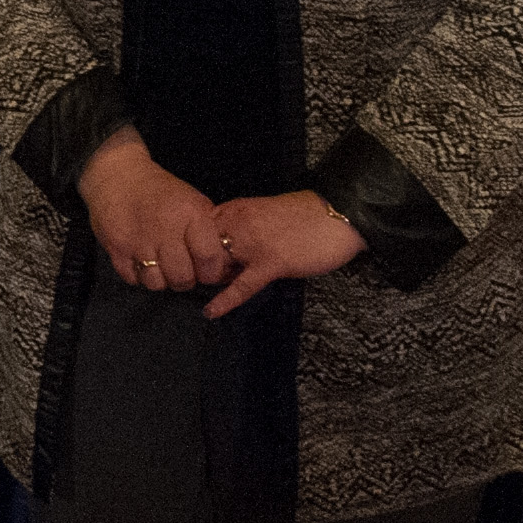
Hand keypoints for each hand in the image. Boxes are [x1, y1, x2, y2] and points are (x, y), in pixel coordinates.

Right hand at [76, 128, 230, 291]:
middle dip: (185, 279)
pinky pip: (133, 279)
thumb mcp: (192, 201)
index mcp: (189, 214)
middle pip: (182, 278)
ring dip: (161, 279)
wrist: (117, 175)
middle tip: (181, 269)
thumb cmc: (160, 190)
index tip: (206, 269)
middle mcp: (164, 229)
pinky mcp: (116, 249)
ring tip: (160, 266)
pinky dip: (139, 275)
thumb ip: (207, 230)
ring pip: (157, 284)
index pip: (209, 259)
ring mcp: (138, 241)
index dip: (211, 272)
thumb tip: (220, 263)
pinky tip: (141, 261)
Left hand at [202, 191, 365, 317]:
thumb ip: (238, 227)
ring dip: (209, 280)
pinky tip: (211, 312)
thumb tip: (222, 248)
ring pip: (217, 267)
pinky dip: (225, 301)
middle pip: (200, 249)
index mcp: (234, 210)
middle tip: (193, 278)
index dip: (189, 246)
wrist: (336, 215)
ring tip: (199, 292)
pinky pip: (242, 286)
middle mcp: (237, 224)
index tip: (186, 258)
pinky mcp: (271, 263)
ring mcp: (253, 244)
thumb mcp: (260, 214)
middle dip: (196, 265)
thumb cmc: (303, 216)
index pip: (196, 229)